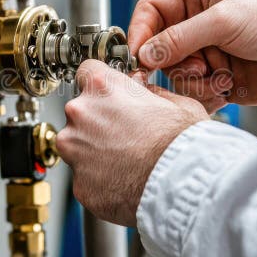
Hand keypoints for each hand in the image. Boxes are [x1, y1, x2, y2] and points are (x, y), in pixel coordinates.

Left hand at [57, 60, 207, 226]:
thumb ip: (150, 92)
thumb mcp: (177, 102)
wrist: (181, 184)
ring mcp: (75, 150)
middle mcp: (81, 114)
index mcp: (102, 87)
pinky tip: (124, 180)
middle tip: (127, 134)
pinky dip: (100, 179)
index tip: (108, 94)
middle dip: (98, 121)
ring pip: (77, 146)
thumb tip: (143, 90)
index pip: (87, 72)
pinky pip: (85, 177)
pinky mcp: (79, 183)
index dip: (101, 85)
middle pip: (80, 112)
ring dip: (95, 151)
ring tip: (127, 160)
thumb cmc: (182, 143)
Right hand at [129, 0, 256, 110]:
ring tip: (218, 76)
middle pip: (158, 46)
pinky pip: (192, 89)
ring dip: (192, 80)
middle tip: (187, 70)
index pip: (151, 10)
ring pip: (173, 71)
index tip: (136, 56)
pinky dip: (204, 93)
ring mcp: (205, 49)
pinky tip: (226, 87)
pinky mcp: (214, 74)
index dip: (139, 32)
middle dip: (169, 62)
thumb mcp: (224, 20)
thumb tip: (144, 54)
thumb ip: (180, 37)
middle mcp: (196, 19)